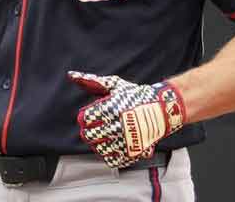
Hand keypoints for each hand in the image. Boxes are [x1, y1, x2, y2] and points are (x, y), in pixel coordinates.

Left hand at [67, 71, 185, 168]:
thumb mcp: (115, 85)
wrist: (162, 109)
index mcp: (110, 109)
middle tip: (99, 126)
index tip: (92, 116)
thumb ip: (92, 81)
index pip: (85, 119)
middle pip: (88, 135)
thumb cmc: (137, 96)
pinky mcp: (132, 152)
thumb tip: (71, 75)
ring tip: (108, 134)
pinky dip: (109, 154)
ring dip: (99, 142)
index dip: (86, 117)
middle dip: (90, 130)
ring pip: (98, 149)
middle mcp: (117, 125)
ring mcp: (125, 141)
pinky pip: (111, 160)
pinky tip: (114, 144)